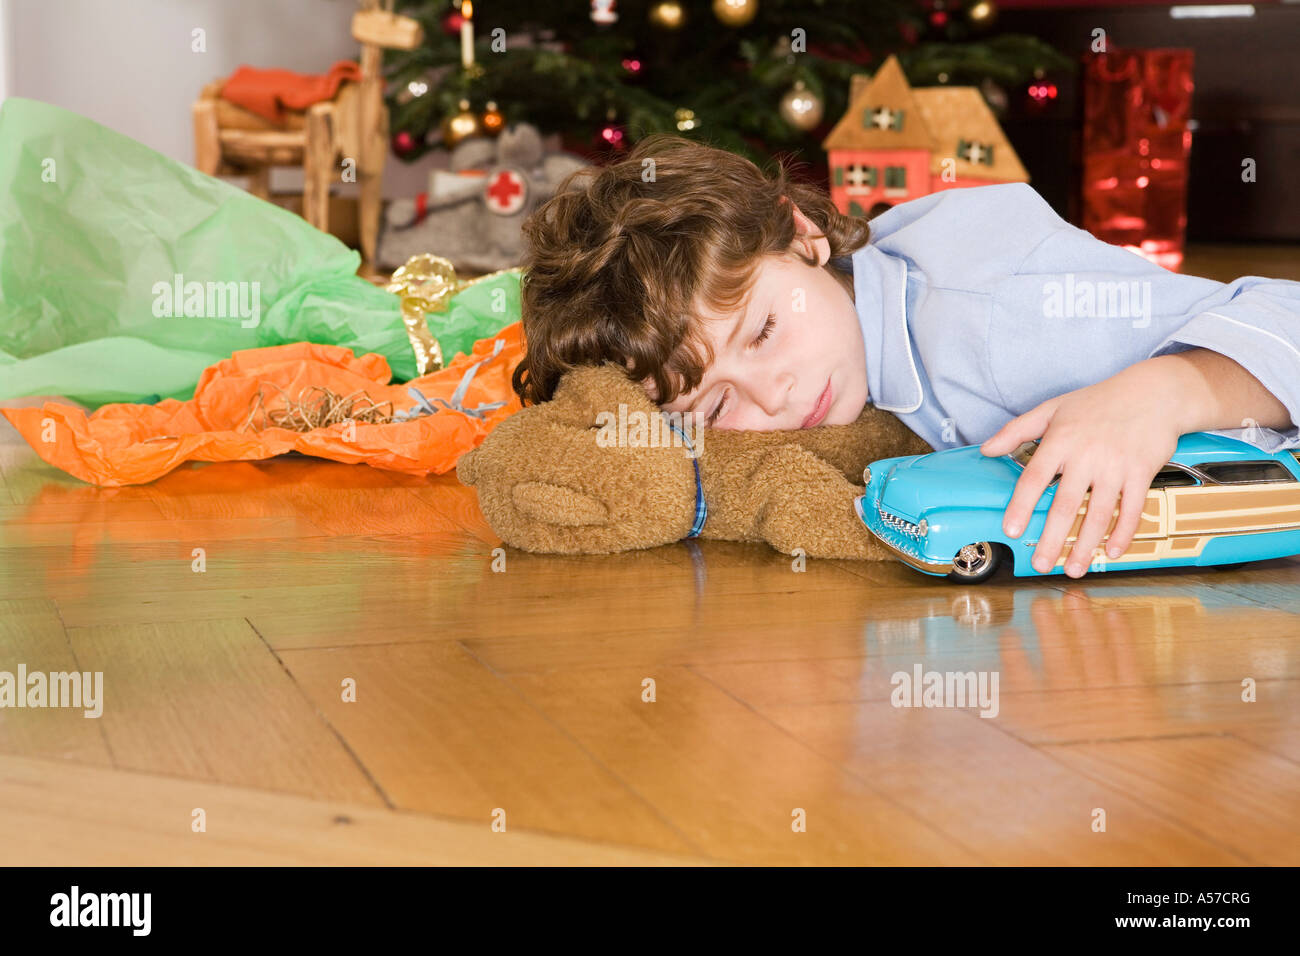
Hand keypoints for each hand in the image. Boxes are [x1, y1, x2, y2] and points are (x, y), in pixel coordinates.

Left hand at [978, 370, 1182, 577]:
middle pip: (1065, 504)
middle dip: (1052, 539)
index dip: (1022, 506)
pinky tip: (1111, 552)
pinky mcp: (1141, 472)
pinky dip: (1123, 533)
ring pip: (1098, 513)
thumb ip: (1017, 430)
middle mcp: (1087, 455)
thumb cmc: (1098, 401)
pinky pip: (1132, 509)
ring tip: (1073, 568)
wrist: (1154, 392)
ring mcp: (1116, 466)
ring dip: (1085, 545)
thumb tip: (987, 449)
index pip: (1034, 478)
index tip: (1011, 530)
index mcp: (1061, 440)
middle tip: (1041, 564)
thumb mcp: (1052, 408)